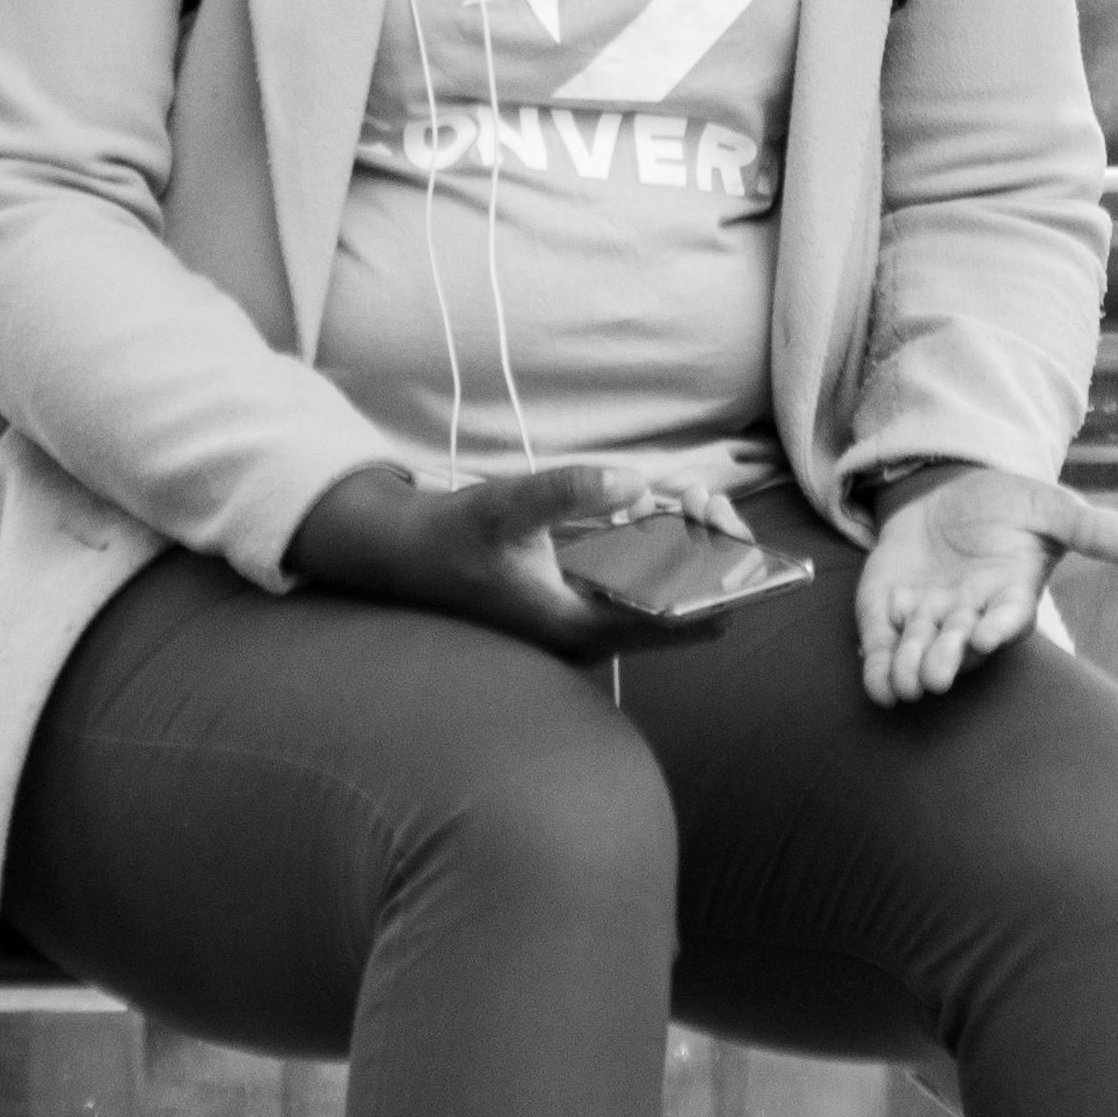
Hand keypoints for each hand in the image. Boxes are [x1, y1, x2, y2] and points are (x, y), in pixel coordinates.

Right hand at [281, 458, 727, 664]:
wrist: (403, 556)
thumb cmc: (452, 539)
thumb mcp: (507, 508)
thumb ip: (569, 491)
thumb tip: (633, 483)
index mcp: (584, 628)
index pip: (684, 619)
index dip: (715, 571)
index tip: (715, 518)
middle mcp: (593, 633)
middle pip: (683, 604)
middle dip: (704, 546)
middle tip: (702, 496)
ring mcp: (586, 619)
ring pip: (661, 587)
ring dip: (680, 540)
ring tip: (683, 494)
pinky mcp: (578, 600)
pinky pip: (634, 576)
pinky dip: (650, 540)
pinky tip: (644, 503)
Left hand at [855, 464, 1117, 709]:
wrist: (944, 491)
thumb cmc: (1007, 504)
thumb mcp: (1051, 507)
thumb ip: (1096, 529)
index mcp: (1011, 596)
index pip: (1008, 618)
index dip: (998, 627)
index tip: (987, 632)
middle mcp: (969, 616)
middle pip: (960, 645)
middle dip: (949, 659)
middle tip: (938, 673)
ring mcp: (927, 618)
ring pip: (919, 653)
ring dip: (912, 669)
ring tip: (907, 681)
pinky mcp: (887, 611)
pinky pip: (882, 647)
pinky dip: (878, 668)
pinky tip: (877, 685)